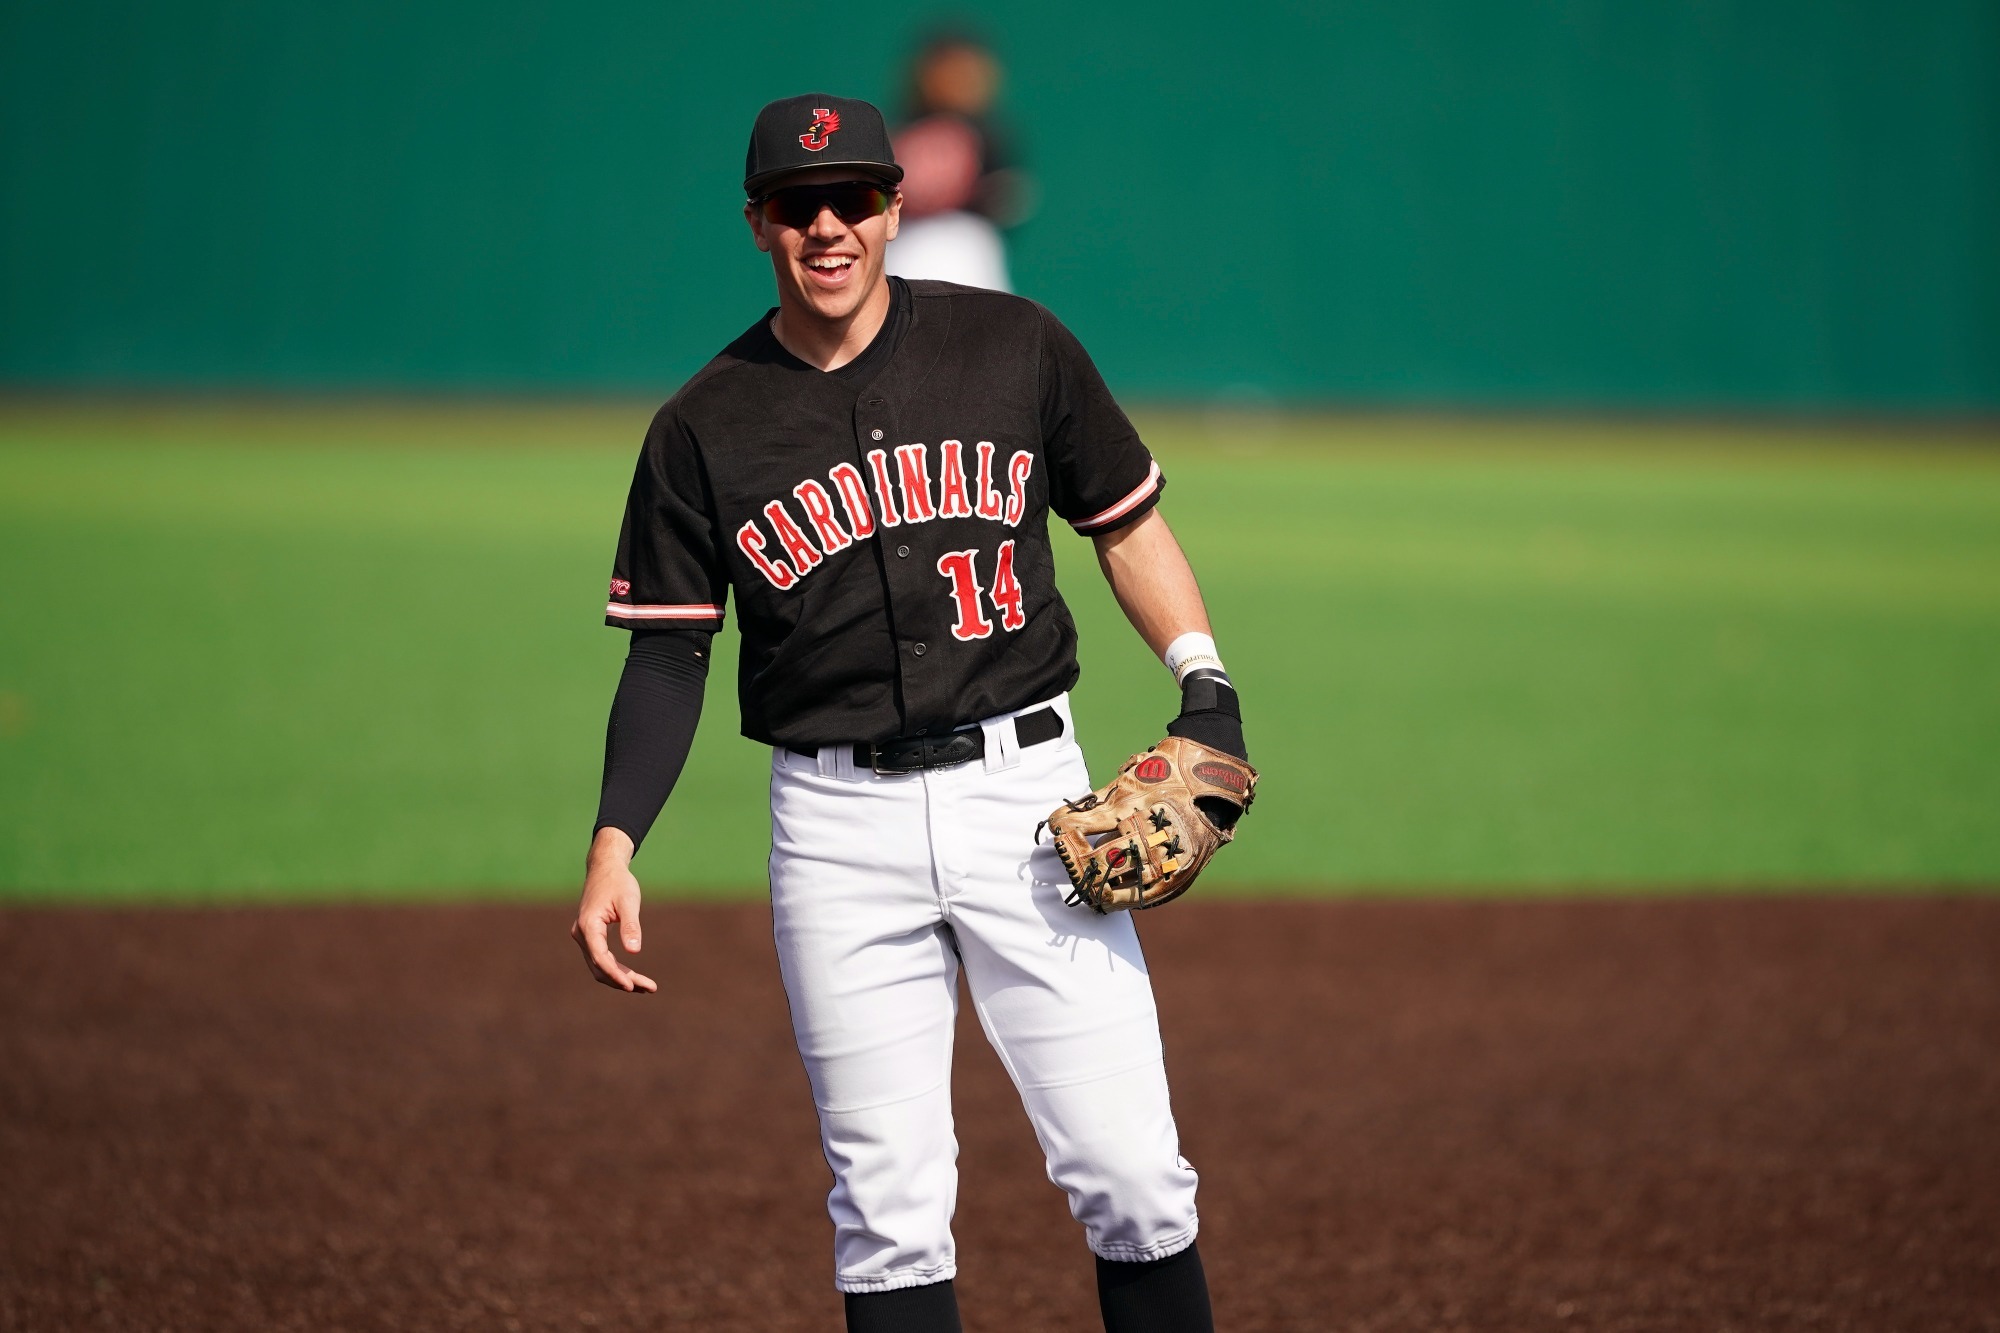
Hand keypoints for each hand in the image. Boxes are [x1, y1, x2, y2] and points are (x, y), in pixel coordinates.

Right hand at [570, 827, 657, 992]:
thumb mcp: (629, 901)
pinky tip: (634, 977)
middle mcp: (581, 934)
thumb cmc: (618, 882)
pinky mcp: (591, 937)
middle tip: (650, 988)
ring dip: (620, 978)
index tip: (632, 986)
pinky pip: (601, 959)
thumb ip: (631, 925)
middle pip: (600, 966)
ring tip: (647, 987)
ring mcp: (584, 937)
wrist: (605, 868)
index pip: (600, 957)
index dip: (615, 974)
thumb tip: (634, 952)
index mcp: (588, 925)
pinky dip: (616, 970)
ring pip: (600, 966)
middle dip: (623, 980)